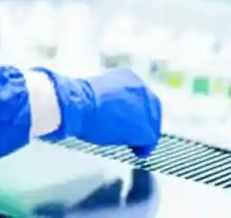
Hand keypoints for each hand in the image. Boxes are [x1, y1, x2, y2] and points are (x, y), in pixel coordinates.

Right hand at [41, 68, 161, 157]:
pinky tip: (137, 152)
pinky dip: (143, 148)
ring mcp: (147, 109)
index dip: (135, 113)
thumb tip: (108, 112)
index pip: (140, 98)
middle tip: (133, 137)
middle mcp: (143, 90)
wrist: (78, 104)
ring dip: (142, 136)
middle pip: (152, 112)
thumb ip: (111, 100)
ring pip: (151, 127)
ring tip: (133, 147)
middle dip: (143, 125)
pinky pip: (149, 141)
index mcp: (130, 78)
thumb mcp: (99, 93)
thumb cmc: (79, 100)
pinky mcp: (146, 128)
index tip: (127, 123)